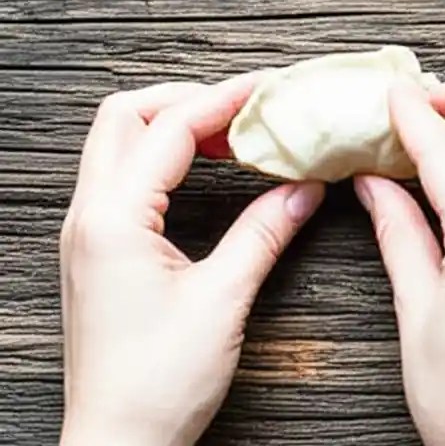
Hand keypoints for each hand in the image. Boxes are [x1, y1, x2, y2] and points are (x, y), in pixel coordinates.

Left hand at [60, 76, 325, 445]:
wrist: (118, 444)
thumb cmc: (158, 384)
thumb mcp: (223, 300)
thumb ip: (264, 233)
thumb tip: (303, 187)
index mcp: (112, 219)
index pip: (169, 127)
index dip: (225, 99)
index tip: (271, 88)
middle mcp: (88, 217)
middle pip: (125, 117)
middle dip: (187, 99)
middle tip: (247, 108)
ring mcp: (87, 236)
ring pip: (119, 145)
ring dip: (173, 127)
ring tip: (235, 136)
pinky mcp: (98, 255)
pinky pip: (123, 180)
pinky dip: (166, 161)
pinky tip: (208, 175)